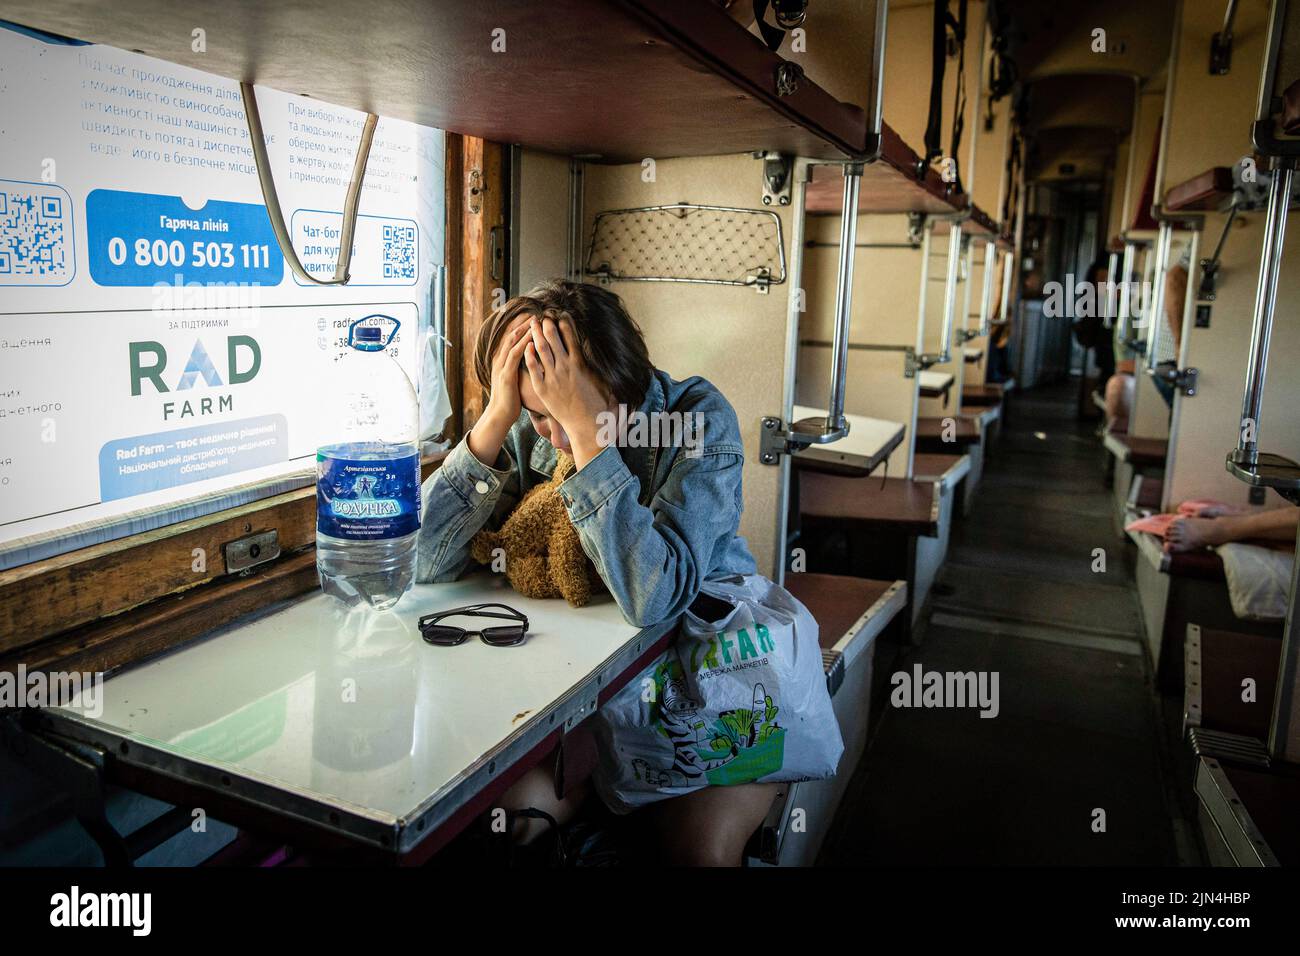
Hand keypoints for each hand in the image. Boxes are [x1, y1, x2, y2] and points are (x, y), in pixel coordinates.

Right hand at [467, 321, 530, 465]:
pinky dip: (523, 346)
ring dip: (524, 330)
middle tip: (534, 311)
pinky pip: (514, 357)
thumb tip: (531, 356)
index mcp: (502, 359)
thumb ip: (519, 365)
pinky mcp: (506, 375)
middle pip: (510, 333)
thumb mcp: (515, 377)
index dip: (520, 324)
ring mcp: (501, 366)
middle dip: (522, 322)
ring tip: (534, 320)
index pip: (511, 335)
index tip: (532, 314)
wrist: (500, 414)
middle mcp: (500, 359)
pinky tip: (531, 339)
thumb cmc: (511, 398)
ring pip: (512, 342)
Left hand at [523, 315, 611, 467]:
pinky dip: (529, 355)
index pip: (571, 337)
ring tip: (533, 324)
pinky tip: (527, 345)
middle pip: (554, 339)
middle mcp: (565, 367)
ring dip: (537, 334)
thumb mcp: (607, 384)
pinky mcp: (543, 388)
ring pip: (542, 349)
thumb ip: (609, 371)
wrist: (587, 426)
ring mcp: (552, 377)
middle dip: (548, 324)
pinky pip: (533, 368)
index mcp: (581, 364)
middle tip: (543, 316)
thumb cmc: (599, 407)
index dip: (565, 323)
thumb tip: (625, 363)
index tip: (561, 315)